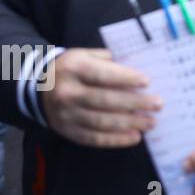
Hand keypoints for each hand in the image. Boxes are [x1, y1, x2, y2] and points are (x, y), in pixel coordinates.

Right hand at [41, 48, 161, 147]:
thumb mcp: (82, 55)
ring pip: (102, 122)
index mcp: (72, 69)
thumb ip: (105, 60)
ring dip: (130, 123)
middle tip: (157, 104)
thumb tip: (133, 71)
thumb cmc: (69, 69)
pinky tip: (135, 137)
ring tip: (150, 122)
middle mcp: (67, 92)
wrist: (37, 87)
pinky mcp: (67, 130)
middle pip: (105, 100)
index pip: (101, 74)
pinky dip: (116, 140)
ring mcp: (66, 114)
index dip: (125, 78)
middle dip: (135, 103)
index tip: (147, 82)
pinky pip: (94, 138)